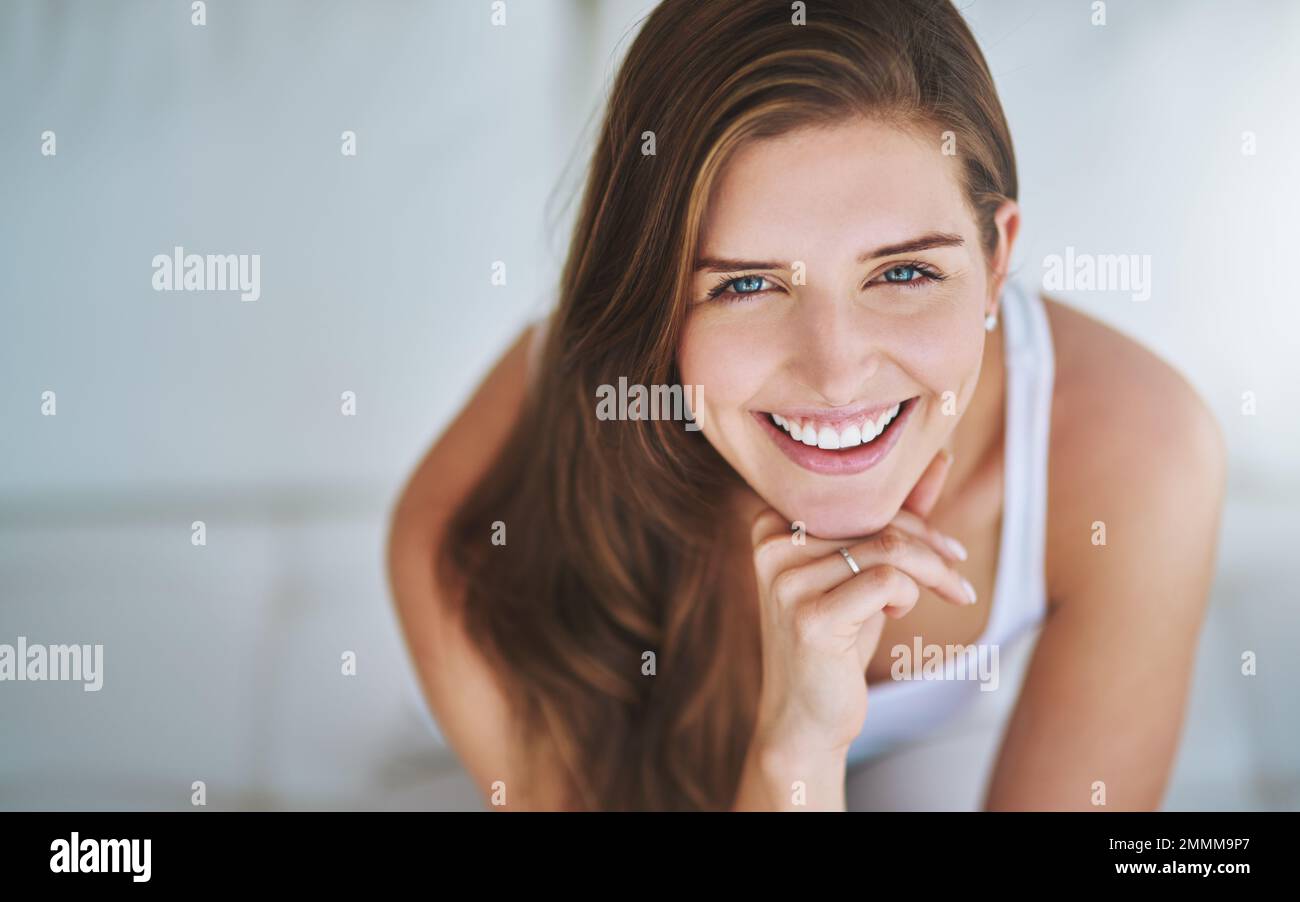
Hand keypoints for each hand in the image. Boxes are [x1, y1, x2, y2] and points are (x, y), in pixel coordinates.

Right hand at [748, 449, 968, 760]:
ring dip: (933, 575)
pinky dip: (908, 596)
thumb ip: (894, 517)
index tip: (947, 550)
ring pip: (889, 550)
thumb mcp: (862, 573)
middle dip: (932, 548)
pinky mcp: (808, 616)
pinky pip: (886, 582)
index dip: (912, 518)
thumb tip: (939, 458)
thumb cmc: (836, 640)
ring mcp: (785, 581)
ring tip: (950, 595)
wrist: (805, 717)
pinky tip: (897, 618)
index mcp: (774, 524)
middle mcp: (771, 546)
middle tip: (959, 576)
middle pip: (877, 522)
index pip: (859, 497)